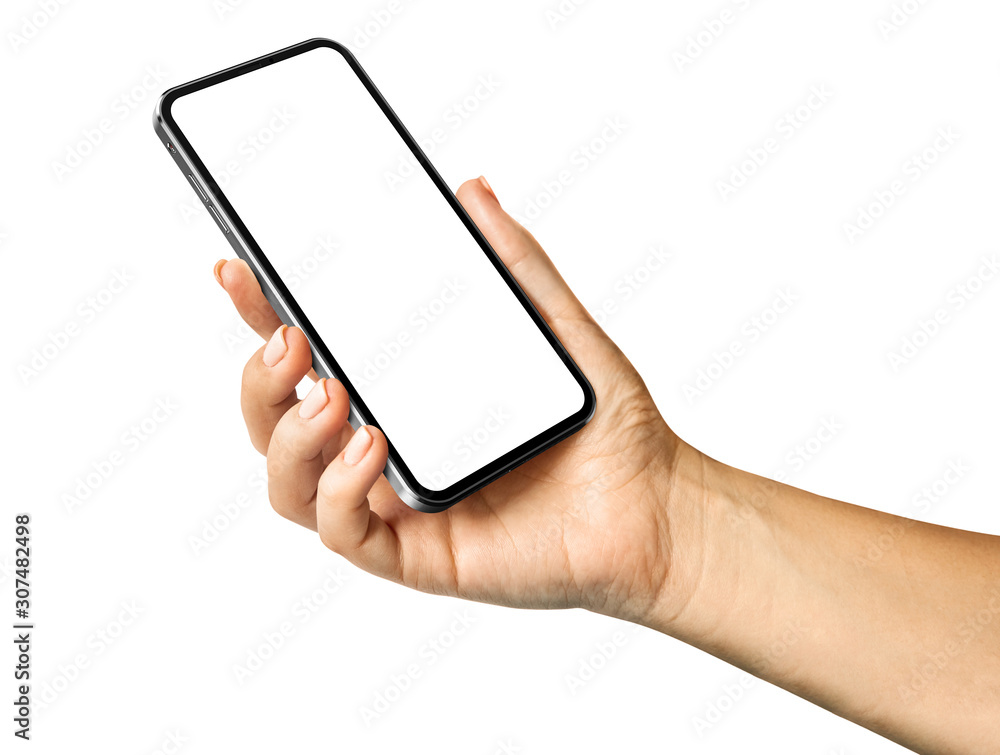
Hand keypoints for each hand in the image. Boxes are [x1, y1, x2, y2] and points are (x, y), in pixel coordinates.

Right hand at [216, 176, 691, 622]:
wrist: (655, 507)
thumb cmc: (605, 426)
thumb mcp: (557, 327)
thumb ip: (513, 261)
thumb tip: (473, 192)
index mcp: (404, 391)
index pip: (311, 353)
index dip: (260, 314)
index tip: (238, 271)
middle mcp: (384, 444)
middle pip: (276, 419)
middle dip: (259, 377)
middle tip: (291, 340)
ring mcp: (393, 499)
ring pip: (287, 481)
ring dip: (287, 433)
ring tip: (333, 395)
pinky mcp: (413, 551)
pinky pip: (340, 531)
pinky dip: (336, 488)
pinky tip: (372, 448)